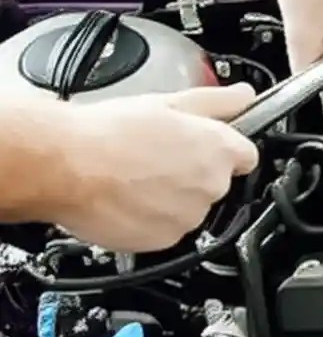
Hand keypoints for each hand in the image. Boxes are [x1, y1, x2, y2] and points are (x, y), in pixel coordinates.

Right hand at [50, 85, 259, 252]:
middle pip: (216, 182)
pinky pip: (167, 229)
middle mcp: (211, 187)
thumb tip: (244, 96)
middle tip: (158, 156)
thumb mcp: (169, 102)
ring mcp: (189, 217)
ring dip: (172, 196)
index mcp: (219, 150)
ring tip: (137, 176)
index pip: (246, 156)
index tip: (205, 146)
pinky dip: (152, 218)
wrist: (63, 167)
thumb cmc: (108, 133)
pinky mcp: (164, 240)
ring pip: (191, 206)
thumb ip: (218, 102)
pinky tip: (128, 198)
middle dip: (193, 171)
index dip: (224, 149)